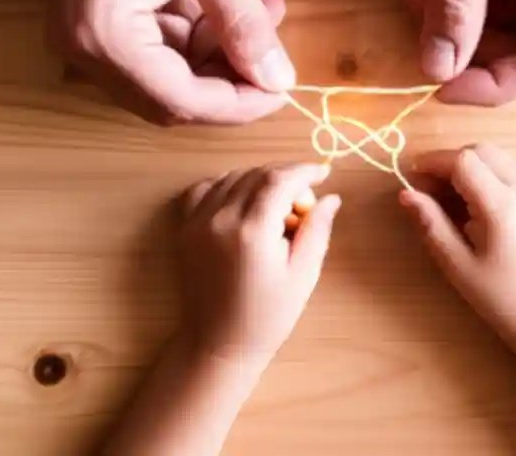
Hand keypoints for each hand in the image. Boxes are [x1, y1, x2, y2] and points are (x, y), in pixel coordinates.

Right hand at [49, 0, 295, 124]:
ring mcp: (82, 35)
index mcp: (104, 36)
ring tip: (261, 11)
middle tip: (276, 49)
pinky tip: (226, 5)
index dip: (240, 103)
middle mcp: (82, 49)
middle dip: (229, 79)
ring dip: (216, 55)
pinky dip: (193, 36)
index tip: (284, 88)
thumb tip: (278, 80)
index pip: (182, 101)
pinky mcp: (93, 19)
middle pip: (170, 98)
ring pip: (164, 76)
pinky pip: (151, 50)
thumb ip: (244, 26)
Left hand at [177, 163, 340, 362]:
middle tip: (303, 203)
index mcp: (252, 232)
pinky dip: (226, 186)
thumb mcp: (302, 276)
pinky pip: (204, 189)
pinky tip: (242, 203)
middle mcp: (220, 219)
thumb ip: (317, 231)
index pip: (279, 180)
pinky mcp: (184, 229)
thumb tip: (330, 197)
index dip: (304, 171)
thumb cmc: (267, 317)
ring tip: (276, 207)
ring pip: (232, 177)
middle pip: (256, 174)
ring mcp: (196, 222)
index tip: (322, 173)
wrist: (217, 343)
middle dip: (285, 177)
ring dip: (258, 180)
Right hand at [400, 143, 515, 349]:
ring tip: (452, 198)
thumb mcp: (458, 264)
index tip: (412, 176)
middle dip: (450, 162)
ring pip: (496, 156)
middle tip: (429, 188)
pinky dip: (487, 174)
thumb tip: (405, 193)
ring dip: (469, 167)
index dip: (434, 162)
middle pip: (480, 151)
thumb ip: (431, 224)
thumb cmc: (500, 295)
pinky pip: (510, 167)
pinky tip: (477, 203)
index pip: (463, 162)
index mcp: (504, 208)